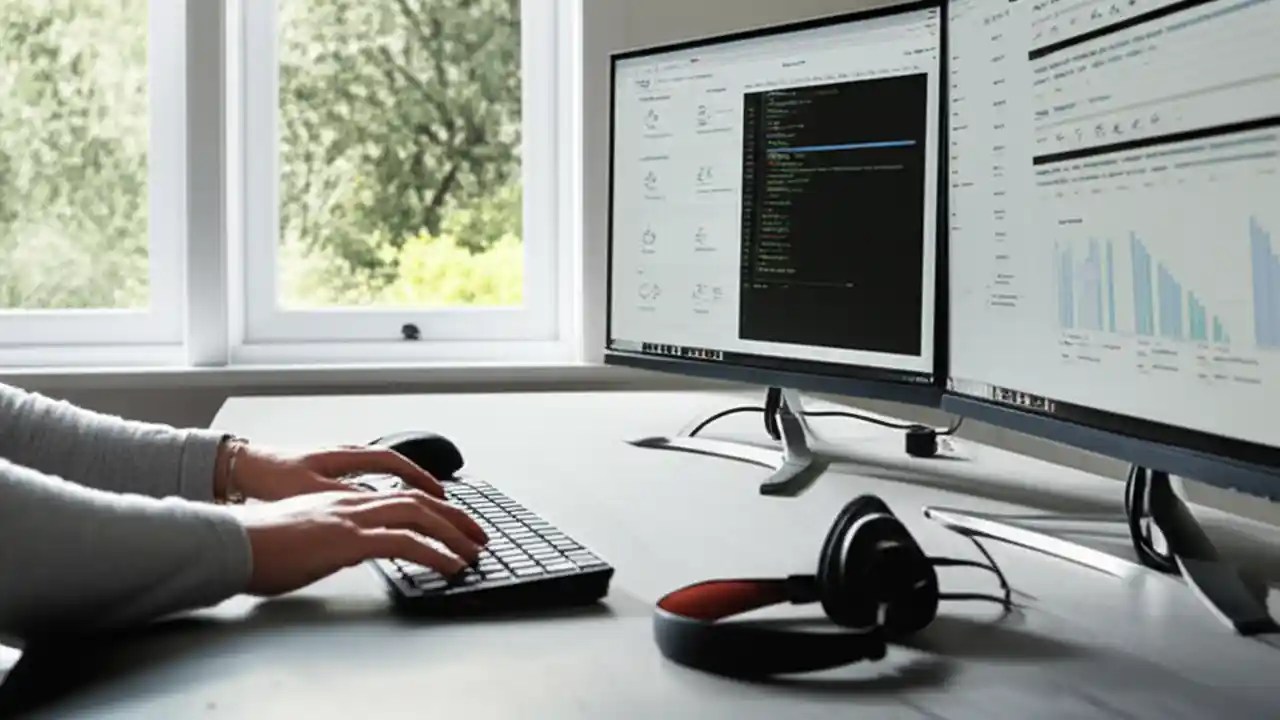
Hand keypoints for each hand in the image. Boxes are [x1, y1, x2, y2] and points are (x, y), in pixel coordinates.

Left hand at [219, 442, 444, 501]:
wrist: (241, 468)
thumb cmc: (271, 477)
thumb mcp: (312, 491)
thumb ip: (348, 499)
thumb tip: (381, 508)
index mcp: (348, 457)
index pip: (398, 465)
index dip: (424, 482)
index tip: (443, 500)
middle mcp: (349, 457)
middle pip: (401, 470)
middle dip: (429, 490)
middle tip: (451, 511)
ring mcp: (340, 465)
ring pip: (387, 476)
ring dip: (412, 492)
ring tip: (432, 512)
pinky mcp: (330, 477)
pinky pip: (371, 480)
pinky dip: (390, 493)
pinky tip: (391, 512)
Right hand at [238, 489, 488, 595]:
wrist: (230, 542)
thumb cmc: (254, 545)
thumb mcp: (301, 534)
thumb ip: (327, 536)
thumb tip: (340, 549)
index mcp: (339, 499)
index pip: (395, 495)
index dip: (428, 505)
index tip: (448, 519)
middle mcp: (350, 501)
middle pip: (417, 500)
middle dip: (453, 517)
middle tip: (476, 535)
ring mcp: (351, 517)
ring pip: (418, 515)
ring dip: (452, 534)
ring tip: (473, 552)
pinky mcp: (348, 539)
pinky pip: (406, 543)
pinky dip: (435, 553)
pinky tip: (451, 566)